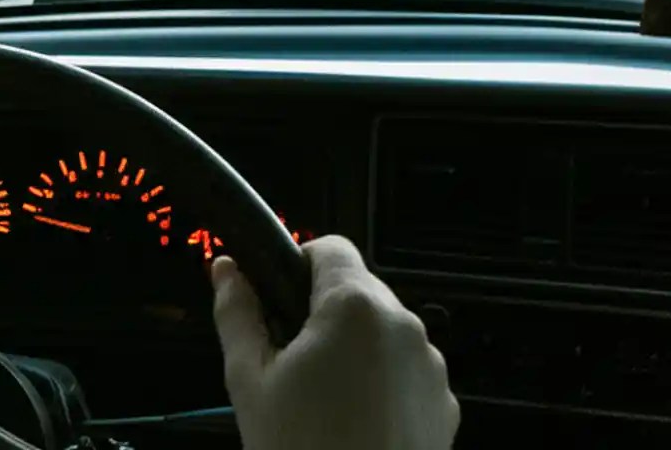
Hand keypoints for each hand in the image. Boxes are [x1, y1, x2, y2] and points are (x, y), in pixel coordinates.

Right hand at [212, 236, 458, 449]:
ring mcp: (431, 367)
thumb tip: (227, 272)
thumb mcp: (249, 380)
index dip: (296, 265)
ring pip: (381, 333)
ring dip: (351, 350)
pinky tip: (349, 422)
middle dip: (320, 315)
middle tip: (287, 363)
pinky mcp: (443, 403)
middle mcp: (404, 327)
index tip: (277, 298)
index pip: (329, 248)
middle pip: (356, 290)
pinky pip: (404, 371)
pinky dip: (378, 383)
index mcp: (355, 308)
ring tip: (318, 402)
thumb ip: (237, 314)